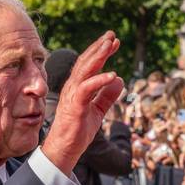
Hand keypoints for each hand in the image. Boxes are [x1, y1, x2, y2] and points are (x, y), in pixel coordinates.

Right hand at [43, 32, 124, 171]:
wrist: (65, 149)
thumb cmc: (78, 131)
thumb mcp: (98, 111)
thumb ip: (107, 96)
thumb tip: (120, 80)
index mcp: (78, 87)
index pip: (90, 64)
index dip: (101, 52)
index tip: (114, 42)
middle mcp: (73, 87)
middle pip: (86, 62)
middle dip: (99, 47)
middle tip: (112, 35)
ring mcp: (72, 95)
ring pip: (85, 70)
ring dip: (98, 56)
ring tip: (110, 45)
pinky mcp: (74, 106)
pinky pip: (87, 89)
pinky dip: (99, 80)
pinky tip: (112, 75)